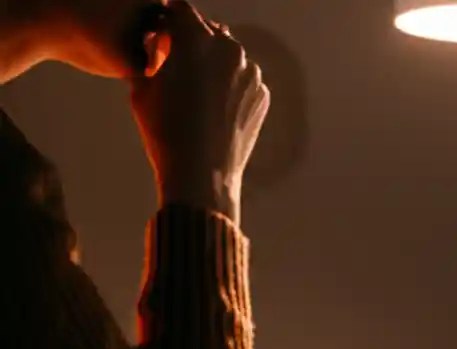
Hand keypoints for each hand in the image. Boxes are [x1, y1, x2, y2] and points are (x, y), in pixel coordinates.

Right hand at [129, 1, 269, 224]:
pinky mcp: (262, 94)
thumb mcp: (141, 86)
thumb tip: (154, 46)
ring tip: (195, 85)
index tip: (158, 30)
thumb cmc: (164, 129)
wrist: (202, 172)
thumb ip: (151, 54)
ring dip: (212, 60)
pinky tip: (213, 104)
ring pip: (229, 53)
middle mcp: (229, 49)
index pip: (180, 9)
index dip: (166, 17)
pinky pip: (242, 78)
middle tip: (174, 57)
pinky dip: (229, 82)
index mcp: (195, 39)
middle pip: (208, 29)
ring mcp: (251, 72)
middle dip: (190, 37)